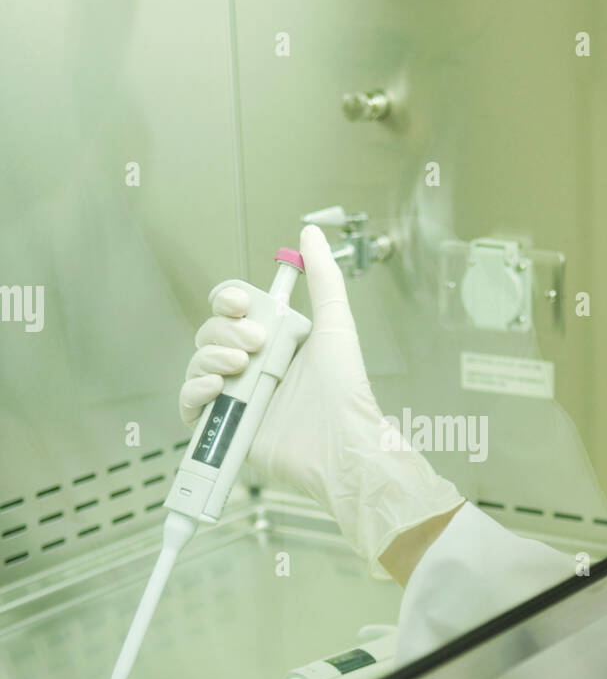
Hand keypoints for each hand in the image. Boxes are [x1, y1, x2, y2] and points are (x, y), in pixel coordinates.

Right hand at [179, 224, 463, 578]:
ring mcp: (237, 399)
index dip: (229, 302)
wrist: (342, 444)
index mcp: (274, 342)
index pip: (233, 312)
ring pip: (198, 364)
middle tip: (256, 343)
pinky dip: (194, 390)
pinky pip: (189, 404)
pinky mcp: (224, 429)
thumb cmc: (345, 391)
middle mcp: (252, 368)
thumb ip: (324, 278)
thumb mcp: (335, 325)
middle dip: (225, 331)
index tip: (242, 304)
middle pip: (212, 334)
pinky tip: (217, 386)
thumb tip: (311, 234)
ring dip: (211, 357)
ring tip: (240, 366)